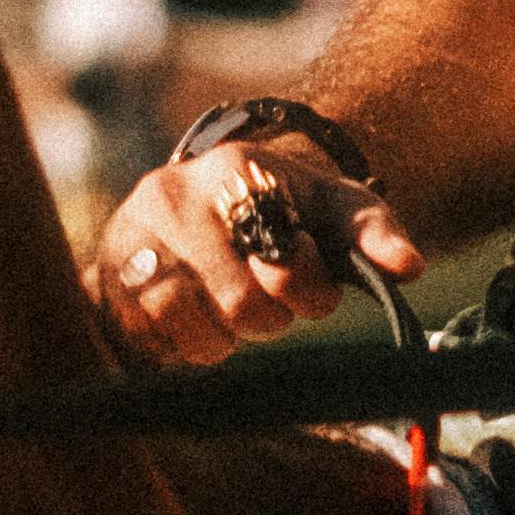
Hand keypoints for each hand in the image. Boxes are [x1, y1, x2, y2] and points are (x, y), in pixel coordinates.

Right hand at [92, 141, 425, 361]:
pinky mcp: (103, 275)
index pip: (284, 263)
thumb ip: (375, 232)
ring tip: (226, 317)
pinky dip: (175, 344)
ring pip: (184, 321)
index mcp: (235, 169)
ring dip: (218, 337)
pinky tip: (190, 324)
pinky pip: (144, 334)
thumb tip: (411, 268)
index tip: (309, 291)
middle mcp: (173, 194)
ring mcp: (130, 235)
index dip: (307, 294)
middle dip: (264, 319)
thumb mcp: (334, 207)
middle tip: (265, 308)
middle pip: (236, 301)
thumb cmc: (283, 209)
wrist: (206, 200)